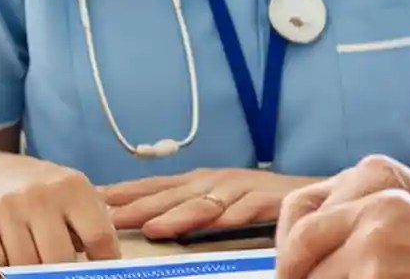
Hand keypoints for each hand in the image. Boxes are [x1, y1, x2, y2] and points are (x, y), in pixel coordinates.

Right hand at [0, 158, 118, 275]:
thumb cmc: (46, 193)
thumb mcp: (77, 196)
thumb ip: (94, 224)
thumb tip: (109, 262)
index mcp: (74, 187)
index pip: (98, 236)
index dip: (104, 261)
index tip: (102, 271)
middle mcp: (40, 195)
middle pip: (59, 257)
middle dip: (63, 271)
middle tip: (62, 270)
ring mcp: (7, 205)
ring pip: (24, 264)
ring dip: (31, 270)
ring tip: (36, 258)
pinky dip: (0, 268)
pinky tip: (8, 254)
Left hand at [104, 168, 315, 239]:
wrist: (316, 192)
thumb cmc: (261, 201)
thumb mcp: (218, 202)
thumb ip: (186, 209)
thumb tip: (144, 223)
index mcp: (200, 181)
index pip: (155, 185)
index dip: (124, 192)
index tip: (93, 199)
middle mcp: (217, 181)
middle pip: (173, 194)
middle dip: (141, 205)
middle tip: (110, 217)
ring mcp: (243, 189)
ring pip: (206, 203)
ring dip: (179, 214)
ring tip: (153, 227)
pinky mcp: (269, 199)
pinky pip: (247, 210)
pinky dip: (230, 217)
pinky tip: (216, 224)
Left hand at [275, 188, 409, 278]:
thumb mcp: (395, 213)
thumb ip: (353, 219)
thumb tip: (295, 254)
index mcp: (374, 179)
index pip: (300, 212)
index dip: (287, 247)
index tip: (289, 270)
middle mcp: (371, 207)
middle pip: (299, 249)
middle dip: (295, 275)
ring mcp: (373, 243)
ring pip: (317, 278)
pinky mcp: (377, 275)